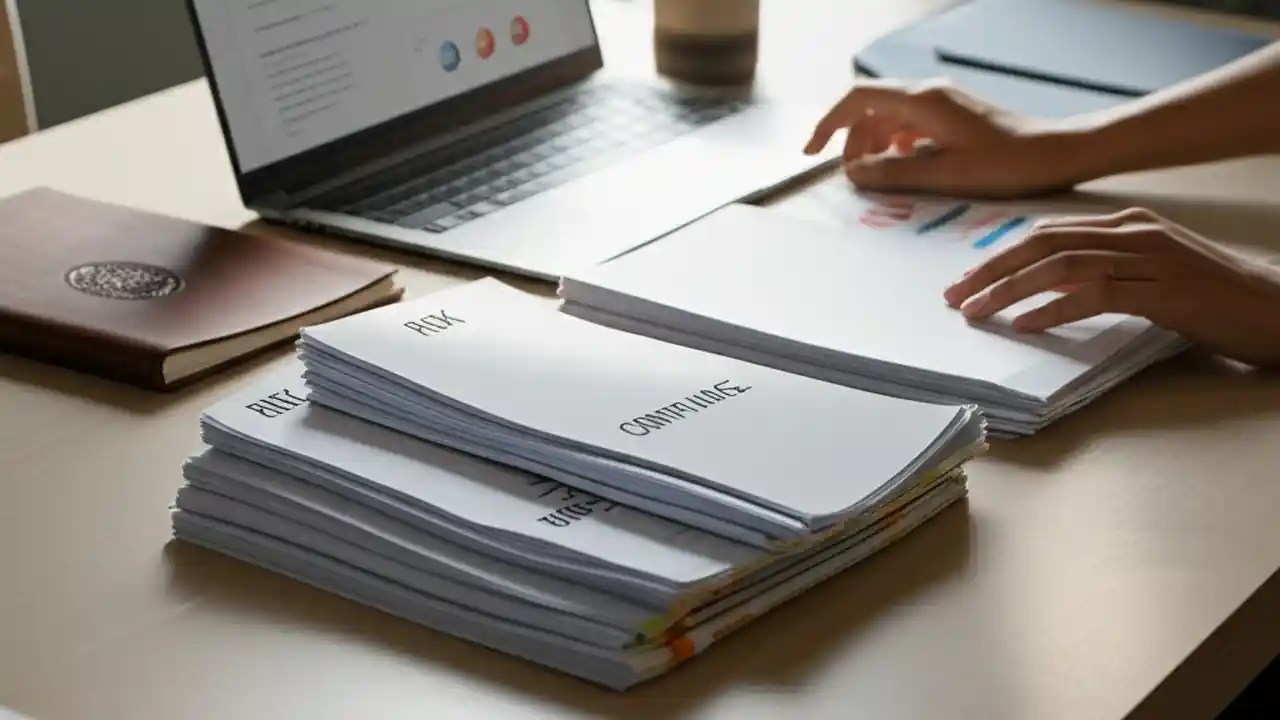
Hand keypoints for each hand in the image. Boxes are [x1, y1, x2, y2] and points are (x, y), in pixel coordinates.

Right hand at [803, 79, 1087, 198]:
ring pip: (889, 117)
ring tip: (872, 175)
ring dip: (872, 143)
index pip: (857, 99)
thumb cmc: (1007, 164)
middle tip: (850, 176)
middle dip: (850, 140)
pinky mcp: (955, 116)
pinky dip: (894, 143)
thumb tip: (854, 174)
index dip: (828, 123)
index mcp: (922, 101)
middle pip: (870, 108)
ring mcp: (943, 103)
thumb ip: (894, 174)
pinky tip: (903, 166)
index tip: (812, 151)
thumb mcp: (944, 175)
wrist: (1058, 153)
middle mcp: (929, 94)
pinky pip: (910, 124)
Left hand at [943, 207, 1279, 367]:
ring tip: (977, 312)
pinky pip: (1097, 295)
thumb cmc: (1213, 299)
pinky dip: (1055, 309)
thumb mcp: (1150, 274)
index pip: (1047, 232)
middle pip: (1044, 243)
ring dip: (1011, 290)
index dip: (1000, 255)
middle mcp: (1135, 233)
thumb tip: (1045, 288)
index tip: (966, 280)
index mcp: (1127, 225)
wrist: (1279, 309)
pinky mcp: (1166, 292)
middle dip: (992, 270)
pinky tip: (1026, 324)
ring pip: (1062, 266)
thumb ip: (1102, 272)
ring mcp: (1152, 259)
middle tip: (955, 297)